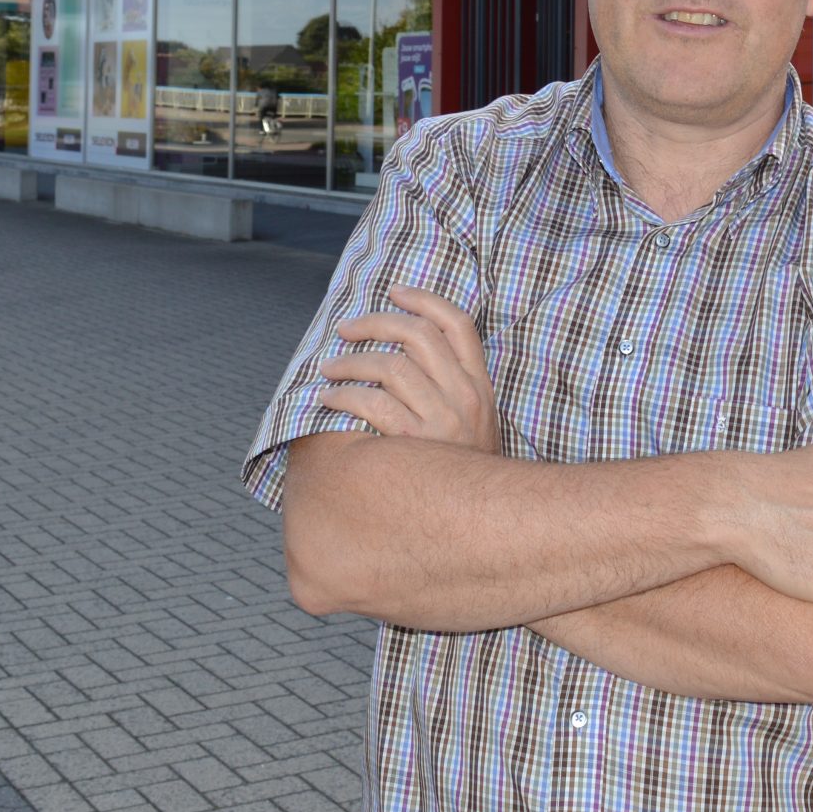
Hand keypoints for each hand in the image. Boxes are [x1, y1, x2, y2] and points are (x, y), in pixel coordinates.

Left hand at [318, 288, 500, 452]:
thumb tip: (406, 356)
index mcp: (481, 385)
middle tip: (345, 330)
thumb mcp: (477, 424)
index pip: (457, 324)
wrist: (484, 520)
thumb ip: (453, 390)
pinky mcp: (416, 442)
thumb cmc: (464, 470)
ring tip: (328, 368)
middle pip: (417, 335)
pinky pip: (373, 403)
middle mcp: (465, 395)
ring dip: (350, 361)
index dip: (424, 299)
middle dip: (374, 323)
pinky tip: (329, 399)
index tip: (395, 291)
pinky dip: (345, 395)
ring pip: (390, 366)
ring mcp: (443, 419)